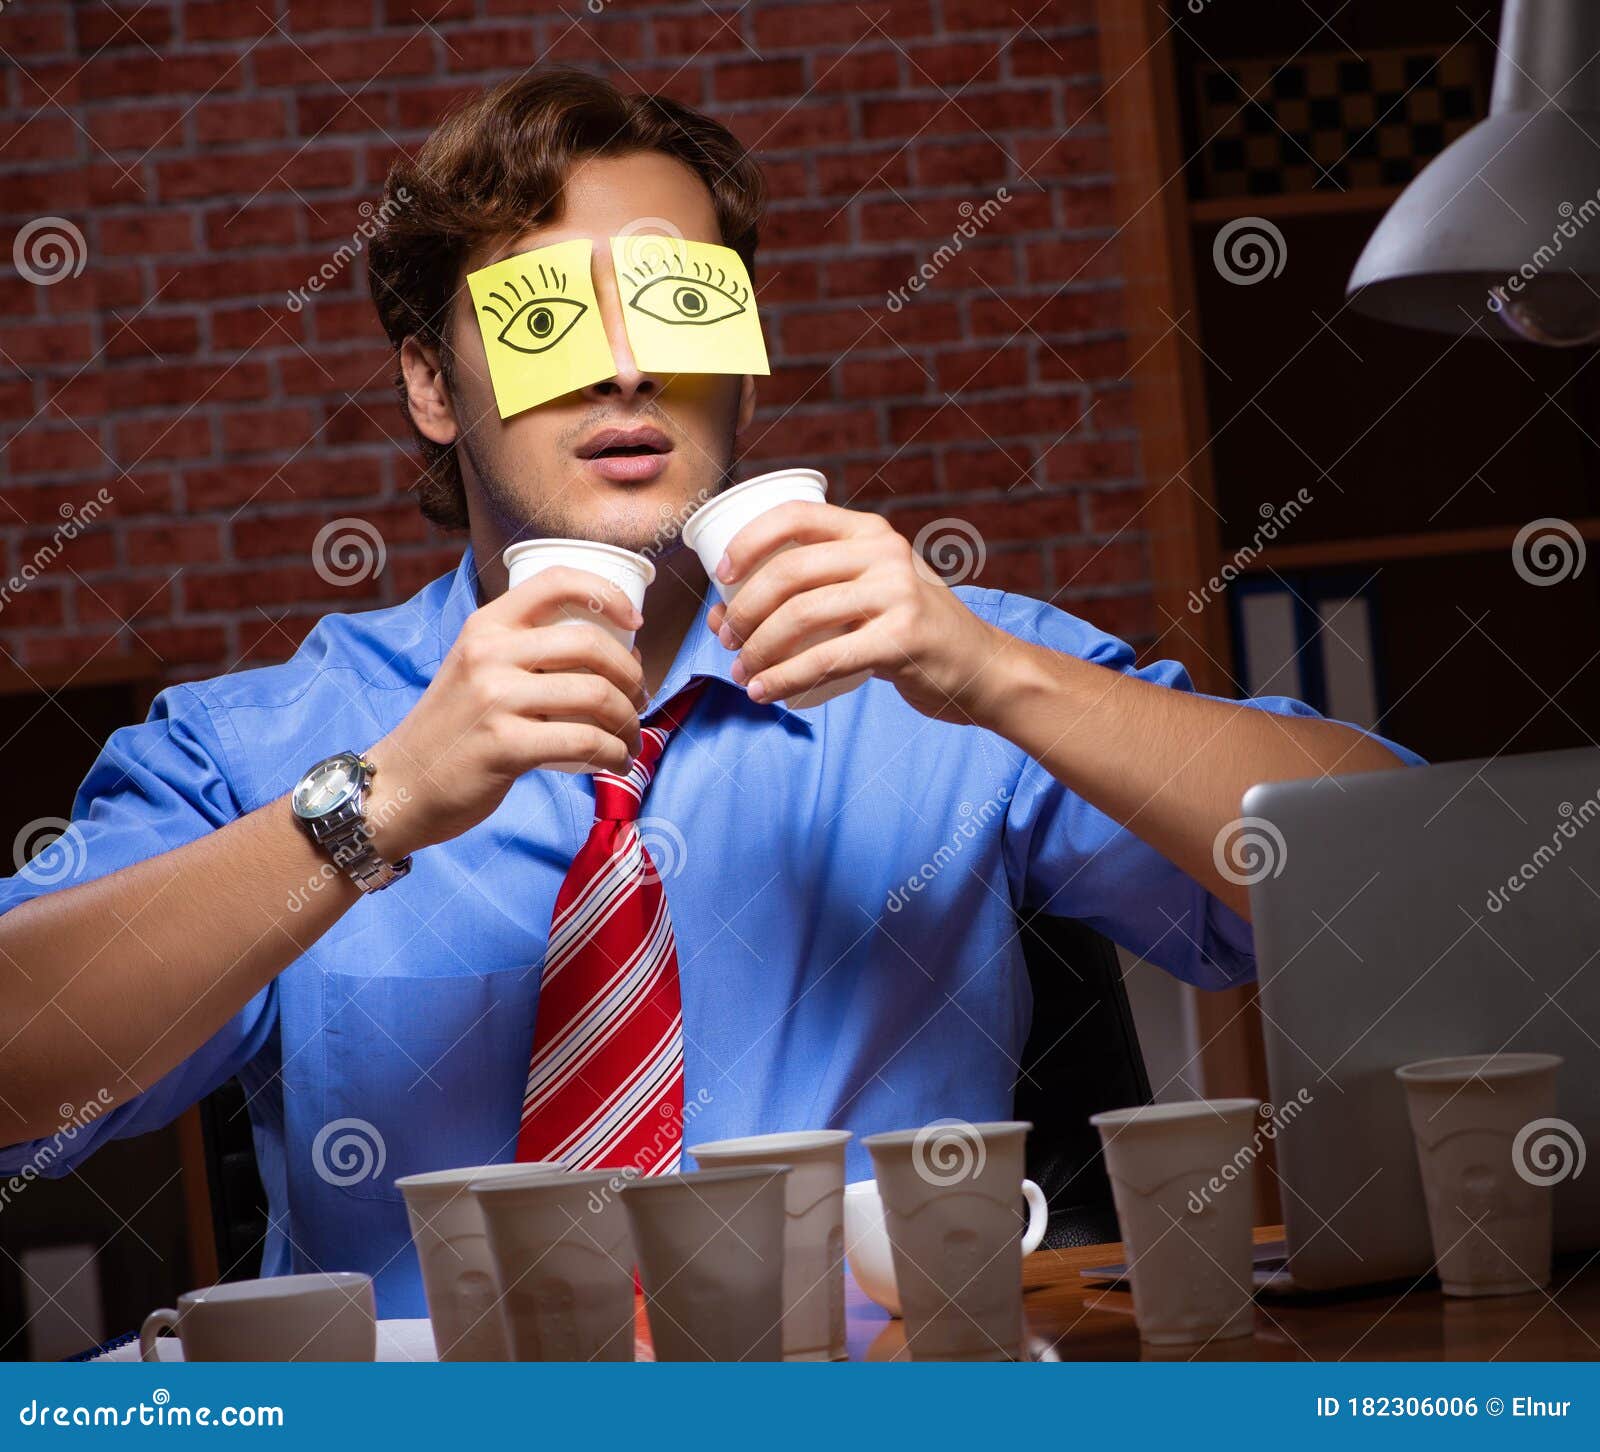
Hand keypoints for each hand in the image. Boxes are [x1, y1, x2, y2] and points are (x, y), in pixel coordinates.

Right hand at [364, 567, 646, 857]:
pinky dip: (614, 754)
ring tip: (631, 739)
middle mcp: (489, 653)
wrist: (403, 783)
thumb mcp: (479, 669)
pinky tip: (616, 761)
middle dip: (632, 675)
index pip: (556, 581)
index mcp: (486, 625)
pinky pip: (585, 742)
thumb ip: (533, 654)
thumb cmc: (457, 729)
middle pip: (591, 644)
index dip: (608, 593)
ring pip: (596, 695)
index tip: (636, 621)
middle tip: (639, 700)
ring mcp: (495, 699)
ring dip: (630, 721)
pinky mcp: (505, 745)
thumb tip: (625, 653)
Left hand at [707, 502, 1003, 722]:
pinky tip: (765, 693)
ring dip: (759, 651)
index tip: (721, 574)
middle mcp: (885, 553)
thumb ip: (809, 594)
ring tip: (742, 674)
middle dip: (744, 610)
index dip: (748, 541)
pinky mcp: (902, 639)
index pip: (795, 515)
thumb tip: (719, 615)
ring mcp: (897, 594)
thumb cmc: (907, 630)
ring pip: (801, 617)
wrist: (980, 666)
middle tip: (727, 641)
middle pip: (789, 573)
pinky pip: (825, 660)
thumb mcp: (868, 592)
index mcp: (870, 531)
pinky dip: (785, 679)